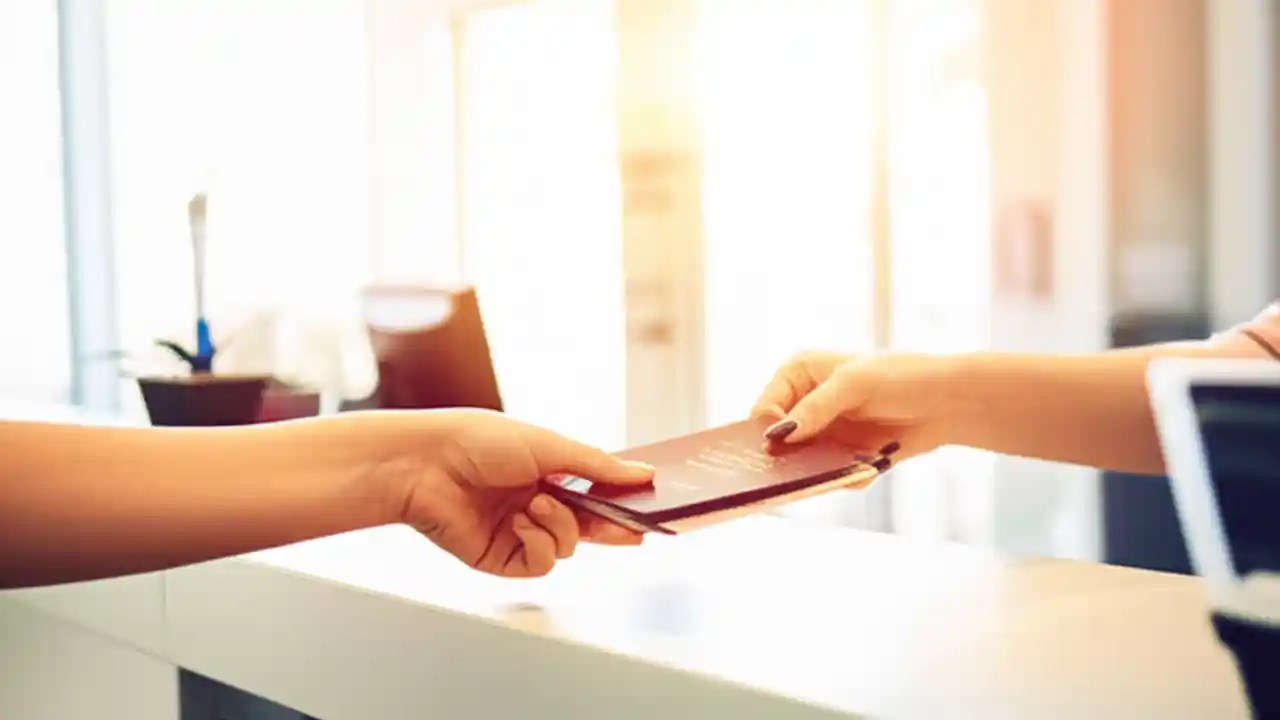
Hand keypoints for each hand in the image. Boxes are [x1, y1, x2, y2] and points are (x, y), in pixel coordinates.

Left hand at [399, 410, 652, 577]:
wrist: (424, 464)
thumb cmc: (478, 442)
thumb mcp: (549, 446)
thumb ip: (597, 466)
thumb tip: (642, 474)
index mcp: (547, 472)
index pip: (595, 492)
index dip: (621, 501)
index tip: (649, 507)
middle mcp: (535, 503)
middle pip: (588, 526)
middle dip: (609, 527)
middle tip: (631, 529)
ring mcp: (519, 532)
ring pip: (568, 547)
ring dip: (560, 525)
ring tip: (536, 503)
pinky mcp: (501, 558)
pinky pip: (542, 563)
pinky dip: (538, 542)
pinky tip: (520, 522)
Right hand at [750, 352, 958, 461]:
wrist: (950, 401)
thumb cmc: (902, 377)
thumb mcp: (854, 385)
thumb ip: (814, 409)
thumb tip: (779, 435)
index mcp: (798, 374)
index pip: (764, 409)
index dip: (766, 431)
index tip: (778, 450)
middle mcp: (807, 403)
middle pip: (780, 440)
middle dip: (791, 457)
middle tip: (800, 472)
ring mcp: (826, 431)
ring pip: (805, 463)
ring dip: (822, 470)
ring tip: (845, 464)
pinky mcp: (846, 454)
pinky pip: (833, 475)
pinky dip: (848, 475)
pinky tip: (872, 463)